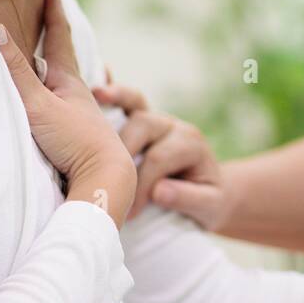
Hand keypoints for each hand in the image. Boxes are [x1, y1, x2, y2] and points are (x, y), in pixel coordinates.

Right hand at [0, 0, 134, 224]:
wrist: (103, 180)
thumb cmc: (74, 141)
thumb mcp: (38, 103)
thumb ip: (16, 71)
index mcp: (68, 80)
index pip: (60, 35)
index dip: (53, 10)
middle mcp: (76, 94)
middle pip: (62, 57)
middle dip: (53, 35)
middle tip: (45, 13)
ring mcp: (77, 117)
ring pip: (60, 85)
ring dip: (49, 69)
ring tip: (42, 58)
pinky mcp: (74, 140)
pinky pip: (58, 110)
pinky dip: (49, 100)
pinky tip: (50, 108)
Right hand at [91, 82, 228, 225]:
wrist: (212, 191)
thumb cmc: (208, 201)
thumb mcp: (210, 206)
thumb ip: (189, 199)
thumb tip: (159, 191)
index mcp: (191, 144)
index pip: (158, 158)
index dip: (139, 185)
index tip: (129, 212)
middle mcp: (174, 127)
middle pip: (143, 126)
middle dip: (121, 151)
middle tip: (103, 180)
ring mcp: (157, 120)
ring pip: (134, 104)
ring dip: (113, 104)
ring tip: (92, 104)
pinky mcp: (142, 118)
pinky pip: (128, 100)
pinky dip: (112, 93)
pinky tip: (95, 89)